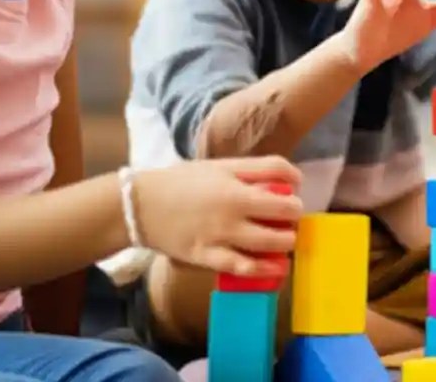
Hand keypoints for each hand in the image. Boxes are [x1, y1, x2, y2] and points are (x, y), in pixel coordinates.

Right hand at [135, 156, 302, 276]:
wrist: (140, 205)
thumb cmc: (184, 182)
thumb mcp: (222, 166)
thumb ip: (258, 169)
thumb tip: (294, 178)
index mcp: (237, 187)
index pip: (281, 185)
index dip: (295, 195)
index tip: (292, 199)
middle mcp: (233, 211)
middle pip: (283, 214)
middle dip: (293, 218)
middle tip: (289, 221)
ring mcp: (221, 237)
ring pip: (268, 243)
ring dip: (285, 243)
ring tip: (284, 241)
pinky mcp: (207, 257)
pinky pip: (242, 267)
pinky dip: (263, 269)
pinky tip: (275, 268)